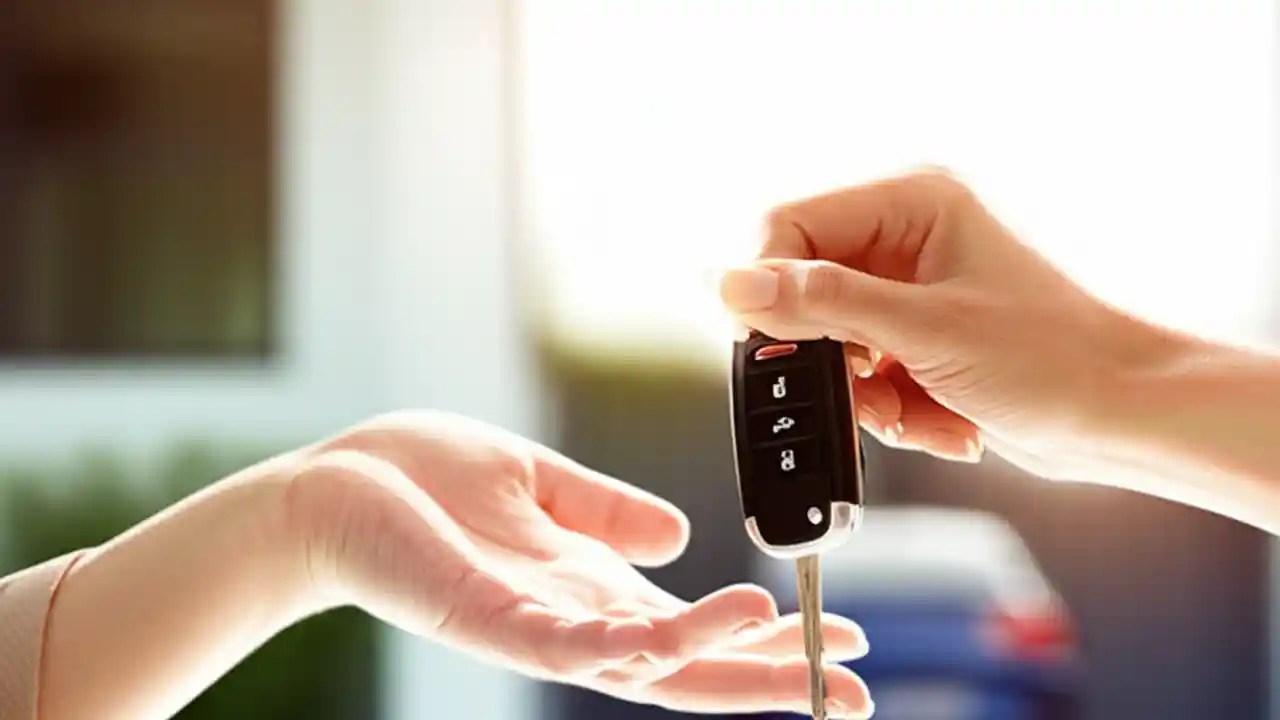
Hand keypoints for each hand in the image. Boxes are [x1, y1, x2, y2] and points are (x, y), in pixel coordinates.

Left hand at [281, 411, 873, 716]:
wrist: (330, 486)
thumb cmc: (420, 480)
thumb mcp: (540, 483)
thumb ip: (606, 511)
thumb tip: (677, 534)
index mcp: (589, 587)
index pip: (693, 626)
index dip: (763, 637)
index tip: (837, 635)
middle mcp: (574, 620)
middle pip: (690, 664)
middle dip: (770, 679)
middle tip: (855, 690)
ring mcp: (538, 629)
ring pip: (649, 664)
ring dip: (724, 657)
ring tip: (794, 636)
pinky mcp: (499, 622)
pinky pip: (584, 644)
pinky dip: (651, 640)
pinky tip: (706, 621)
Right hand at [719, 169, 1174, 481]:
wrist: (1120, 419)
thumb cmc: (1054, 358)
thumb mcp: (927, 330)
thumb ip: (824, 305)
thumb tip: (734, 285)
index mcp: (911, 203)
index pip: (791, 224)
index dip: (766, 282)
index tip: (762, 340)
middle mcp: (903, 239)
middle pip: (803, 288)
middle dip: (824, 352)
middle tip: (856, 385)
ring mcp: (907, 294)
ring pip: (825, 340)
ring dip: (858, 390)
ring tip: (910, 408)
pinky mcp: (912, 341)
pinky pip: (857, 373)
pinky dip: (885, 406)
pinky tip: (937, 418)